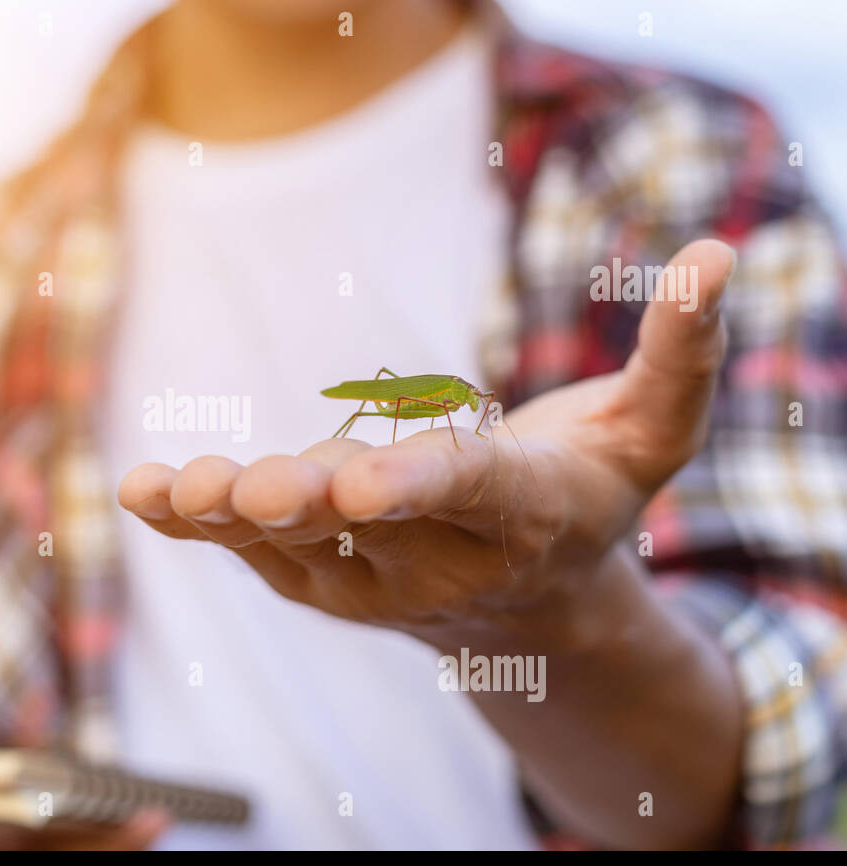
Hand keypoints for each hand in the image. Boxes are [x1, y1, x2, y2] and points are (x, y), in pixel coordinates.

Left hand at [118, 239, 735, 646]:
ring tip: (168, 491)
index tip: (358, 486)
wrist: (539, 610)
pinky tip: (148, 495)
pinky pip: (256, 556)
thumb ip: (681, 356)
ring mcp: (375, 586)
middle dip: (303, 502)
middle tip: (246, 489)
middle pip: (363, 524)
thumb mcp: (651, 431)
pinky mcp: (324, 586)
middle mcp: (443, 562)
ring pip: (296, 547)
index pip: (467, 491)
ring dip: (231, 516)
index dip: (414, 484)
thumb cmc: (592, 496)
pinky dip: (200, 527)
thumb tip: (716, 255)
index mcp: (522, 513)